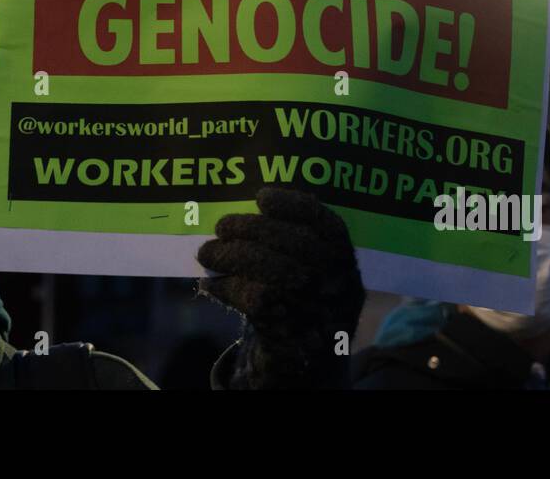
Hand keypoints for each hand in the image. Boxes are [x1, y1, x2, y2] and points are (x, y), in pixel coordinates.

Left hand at [196, 187, 364, 388]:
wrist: (310, 351)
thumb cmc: (306, 293)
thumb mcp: (320, 265)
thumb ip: (297, 236)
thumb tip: (248, 212)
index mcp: (341, 255)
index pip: (322, 220)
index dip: (291, 204)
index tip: (261, 197)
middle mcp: (333, 277)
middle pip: (289, 241)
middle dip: (249, 228)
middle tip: (222, 226)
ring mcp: (312, 304)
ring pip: (266, 269)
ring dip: (228, 256)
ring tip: (208, 253)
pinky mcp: (286, 329)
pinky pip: (249, 300)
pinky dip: (224, 289)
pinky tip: (211, 284)